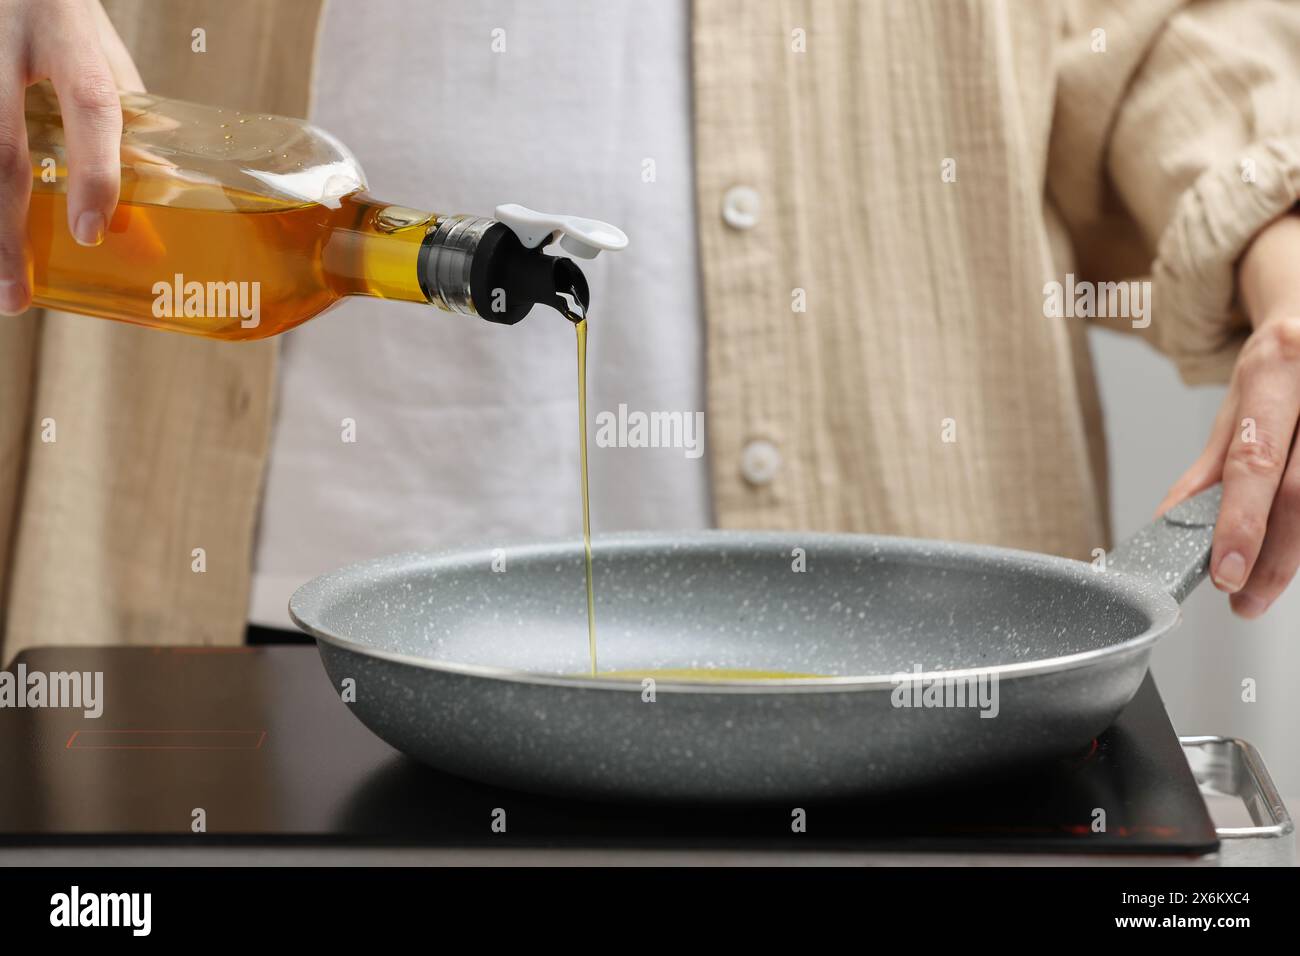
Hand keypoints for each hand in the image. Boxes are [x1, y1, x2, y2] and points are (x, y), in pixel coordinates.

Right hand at [0, 0, 142, 314]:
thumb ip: (119, 116)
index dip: (96, 172)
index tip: (92, 234)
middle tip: (15, 295)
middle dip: (5, 231)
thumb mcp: (93, 46)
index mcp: (67, 29)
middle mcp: (1, 35)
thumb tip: (146, 211)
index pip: (94, 103)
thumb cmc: (51, 12)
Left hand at [1159, 211, 1299, 617]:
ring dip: (1295, 553)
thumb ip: (1209, 465)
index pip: (1256, 458)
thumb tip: (1168, 521)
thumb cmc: (1283, 361)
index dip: (1241, 522)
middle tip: (1244, 600)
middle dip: (1272, 557)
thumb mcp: (1239, 400)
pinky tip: (1292, 552)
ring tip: (1263, 587)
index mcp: (1277, 368)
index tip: (1224, 573)